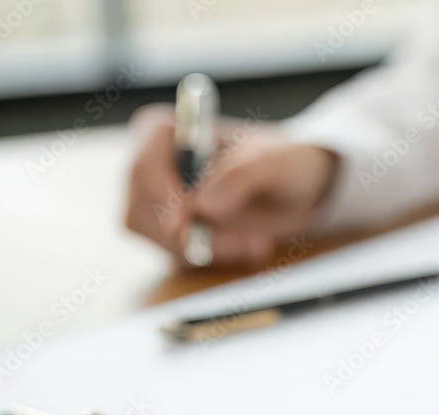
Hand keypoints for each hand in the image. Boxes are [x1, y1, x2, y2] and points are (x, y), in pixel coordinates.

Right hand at [125, 104, 336, 266]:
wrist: (296, 188)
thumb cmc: (282, 163)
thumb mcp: (273, 165)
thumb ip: (240, 178)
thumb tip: (202, 208)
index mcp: (163, 132)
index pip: (143, 170)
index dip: (163, 202)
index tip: (187, 228)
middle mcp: (150, 167)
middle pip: (142, 212)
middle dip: (193, 235)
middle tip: (247, 243)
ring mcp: (156, 203)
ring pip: (160, 240)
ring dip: (210, 250)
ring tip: (257, 243)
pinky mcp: (170, 233)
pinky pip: (178, 256)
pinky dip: (215, 258)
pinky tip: (248, 247)